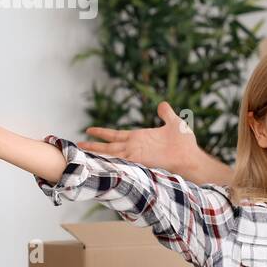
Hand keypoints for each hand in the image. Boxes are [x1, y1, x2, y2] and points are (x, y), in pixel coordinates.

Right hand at [82, 101, 201, 173]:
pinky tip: (96, 162)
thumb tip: (162, 104)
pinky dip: (108, 161)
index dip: (102, 133)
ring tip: (80, 152)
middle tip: (76, 144)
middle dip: (93, 145)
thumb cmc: (185, 143)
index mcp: (139, 138)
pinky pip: (120, 161)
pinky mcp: (139, 161)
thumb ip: (166, 114)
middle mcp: (134, 147)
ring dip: (96, 153)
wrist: (191, 157)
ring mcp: (136, 155)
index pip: (116, 135)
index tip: (89, 129)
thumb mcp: (174, 123)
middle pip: (108, 146)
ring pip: (110, 153)